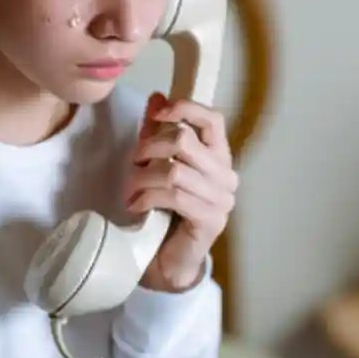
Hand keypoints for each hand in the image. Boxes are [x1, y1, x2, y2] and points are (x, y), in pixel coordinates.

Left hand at [125, 92, 238, 291]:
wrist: (168, 261)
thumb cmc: (164, 211)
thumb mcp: (157, 163)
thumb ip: (158, 132)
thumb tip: (157, 97)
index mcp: (219, 157)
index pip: (213, 119)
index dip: (185, 109)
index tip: (157, 114)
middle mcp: (226, 175)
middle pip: (184, 141)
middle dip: (149, 147)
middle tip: (134, 162)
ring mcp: (222, 199)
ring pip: (174, 170)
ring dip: (143, 177)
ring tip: (132, 188)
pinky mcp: (210, 220)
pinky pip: (174, 196)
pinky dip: (147, 198)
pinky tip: (136, 206)